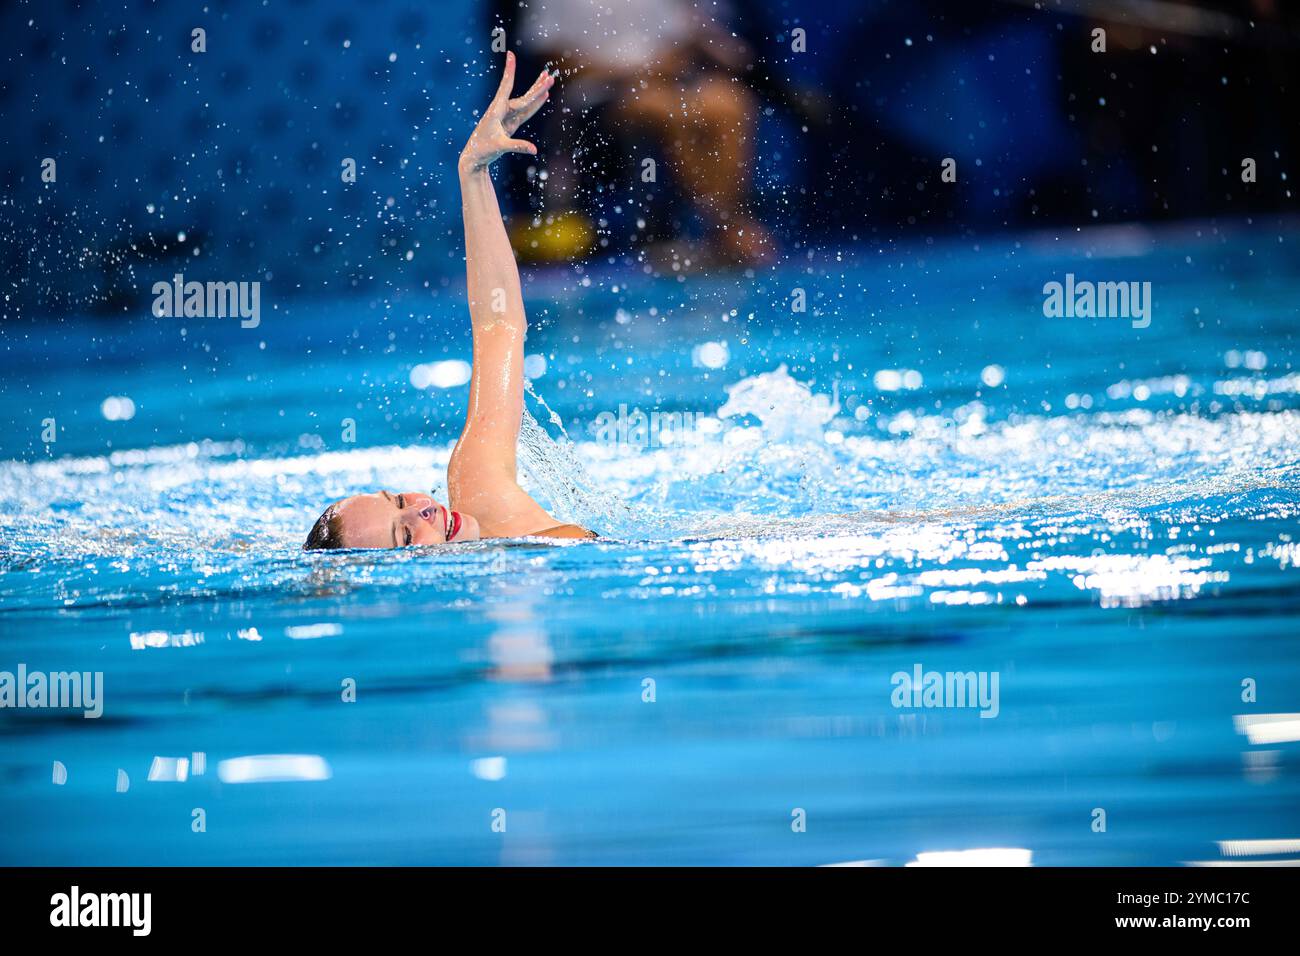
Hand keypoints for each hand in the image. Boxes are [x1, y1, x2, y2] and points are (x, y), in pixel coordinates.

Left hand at [459, 52, 553, 173]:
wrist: (475, 157)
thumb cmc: (483, 149)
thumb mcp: (500, 147)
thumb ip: (517, 146)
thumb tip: (534, 150)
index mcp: (496, 109)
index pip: (506, 86)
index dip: (510, 70)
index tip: (511, 54)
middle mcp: (502, 109)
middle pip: (523, 96)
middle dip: (537, 86)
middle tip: (548, 74)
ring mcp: (508, 116)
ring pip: (526, 102)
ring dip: (538, 91)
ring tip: (548, 79)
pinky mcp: (511, 124)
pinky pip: (526, 112)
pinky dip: (536, 105)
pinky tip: (544, 97)